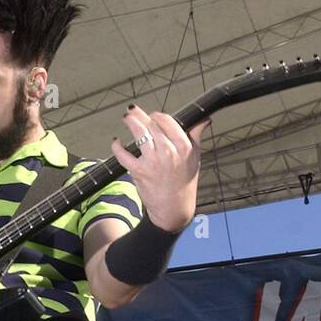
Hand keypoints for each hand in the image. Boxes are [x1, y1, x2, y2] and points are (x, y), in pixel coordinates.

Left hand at [110, 108, 211, 232]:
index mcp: (184, 147)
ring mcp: (153, 162)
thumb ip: (196, 136)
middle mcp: (169, 152)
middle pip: (151, 125)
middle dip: (140, 115)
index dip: (157, 116)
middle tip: (133, 112)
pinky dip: (117, 146)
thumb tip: (203, 119)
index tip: (152, 115)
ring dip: (130, 122)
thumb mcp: (195, 158)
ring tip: (126, 118)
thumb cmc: (184, 182)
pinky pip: (123, 154)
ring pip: (139, 133)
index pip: (168, 121)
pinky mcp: (139, 171)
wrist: (174, 208)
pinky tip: (117, 142)